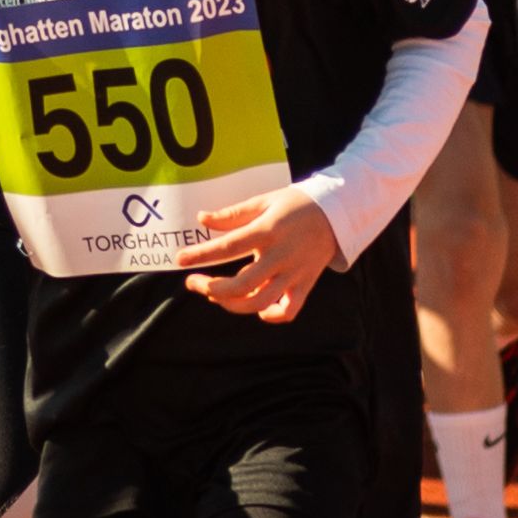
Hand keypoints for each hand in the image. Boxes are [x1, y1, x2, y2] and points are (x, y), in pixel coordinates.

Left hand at [179, 189, 341, 324]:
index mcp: (268, 231)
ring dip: (233, 304)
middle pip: (242, 284)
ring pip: (261, 302)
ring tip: (216, 295)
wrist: (337, 214)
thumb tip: (202, 219)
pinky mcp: (306, 284)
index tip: (180, 259)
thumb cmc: (295, 205)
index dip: (202, 254)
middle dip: (212, 288)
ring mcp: (295, 273)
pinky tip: (257, 308)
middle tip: (193, 282)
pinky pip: (289, 311)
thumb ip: (233, 214)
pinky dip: (271, 315)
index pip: (229, 246)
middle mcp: (281, 255)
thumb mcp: (264, 202)